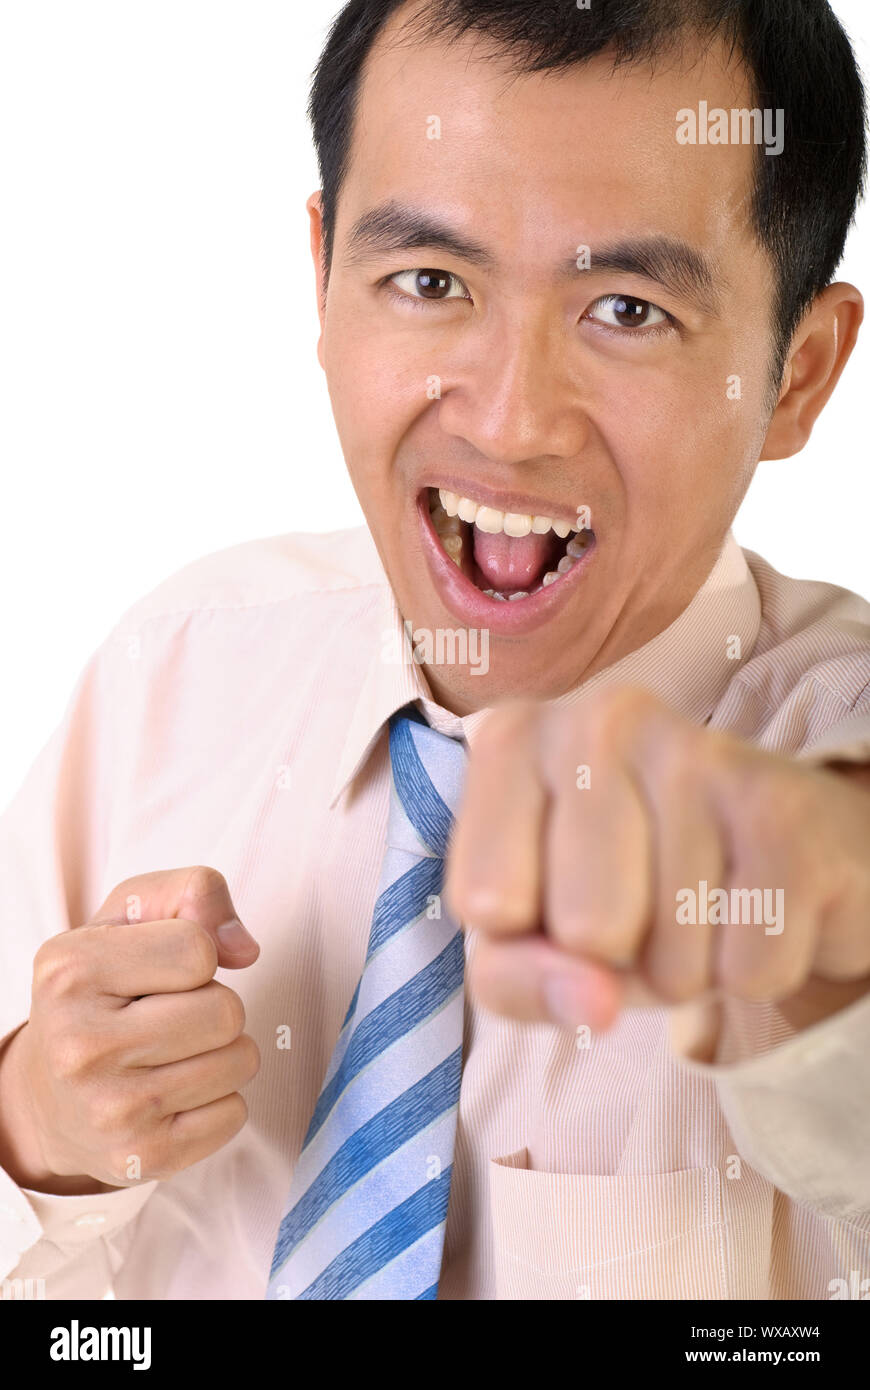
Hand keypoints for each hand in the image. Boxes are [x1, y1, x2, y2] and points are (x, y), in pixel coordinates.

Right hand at [0, 866, 259, 1192]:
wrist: (48, 1098)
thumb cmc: (102, 993)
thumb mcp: (127, 919)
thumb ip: (191, 893)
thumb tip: (244, 949)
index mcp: (70, 970)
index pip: (197, 947)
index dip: (197, 955)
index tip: (159, 973)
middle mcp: (81, 1044)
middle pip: (226, 1009)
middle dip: (215, 1005)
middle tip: (171, 1017)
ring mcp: (110, 1110)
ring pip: (241, 1060)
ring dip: (222, 1052)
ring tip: (172, 1054)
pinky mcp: (141, 1157)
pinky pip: (235, 1114)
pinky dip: (218, 1100)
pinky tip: (174, 1095)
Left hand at [445, 687, 869, 1033]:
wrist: (780, 845)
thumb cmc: (629, 886)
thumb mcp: (533, 934)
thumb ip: (513, 978)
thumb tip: (594, 1002)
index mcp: (513, 739)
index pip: (483, 902)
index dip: (528, 935)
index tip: (558, 890)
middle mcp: (599, 719)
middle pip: (584, 931)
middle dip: (620, 955)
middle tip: (647, 901)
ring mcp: (697, 751)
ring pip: (672, 961)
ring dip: (691, 966)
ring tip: (705, 901)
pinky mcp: (783, 804)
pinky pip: (748, 968)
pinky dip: (757, 972)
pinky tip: (760, 905)